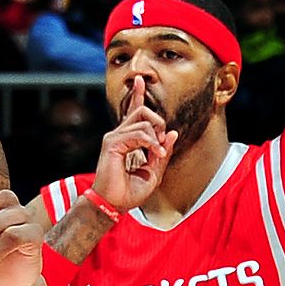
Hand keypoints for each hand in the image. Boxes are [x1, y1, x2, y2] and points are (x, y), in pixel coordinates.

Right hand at [92, 76, 176, 210]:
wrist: (113, 205)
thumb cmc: (129, 192)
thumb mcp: (154, 172)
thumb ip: (162, 152)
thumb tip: (172, 133)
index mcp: (128, 139)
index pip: (133, 112)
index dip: (137, 95)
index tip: (140, 80)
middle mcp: (119, 134)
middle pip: (141, 110)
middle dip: (158, 121)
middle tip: (161, 143)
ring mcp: (114, 137)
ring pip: (143, 120)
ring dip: (156, 136)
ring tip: (157, 153)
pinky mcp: (112, 143)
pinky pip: (138, 133)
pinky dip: (151, 143)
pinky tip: (154, 153)